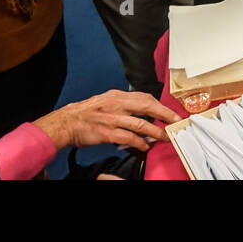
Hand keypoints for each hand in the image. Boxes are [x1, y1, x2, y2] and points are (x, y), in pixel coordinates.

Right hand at [33, 89, 179, 151]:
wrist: (66, 122)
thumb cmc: (87, 112)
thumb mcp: (107, 100)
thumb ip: (125, 103)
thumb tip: (143, 108)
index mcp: (117, 95)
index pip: (145, 97)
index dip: (160, 104)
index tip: (171, 111)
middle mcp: (117, 104)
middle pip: (147, 106)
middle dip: (164, 114)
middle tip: (176, 121)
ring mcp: (112, 118)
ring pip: (141, 123)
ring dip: (156, 131)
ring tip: (165, 137)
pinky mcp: (107, 132)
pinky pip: (128, 138)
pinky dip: (139, 142)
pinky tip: (145, 146)